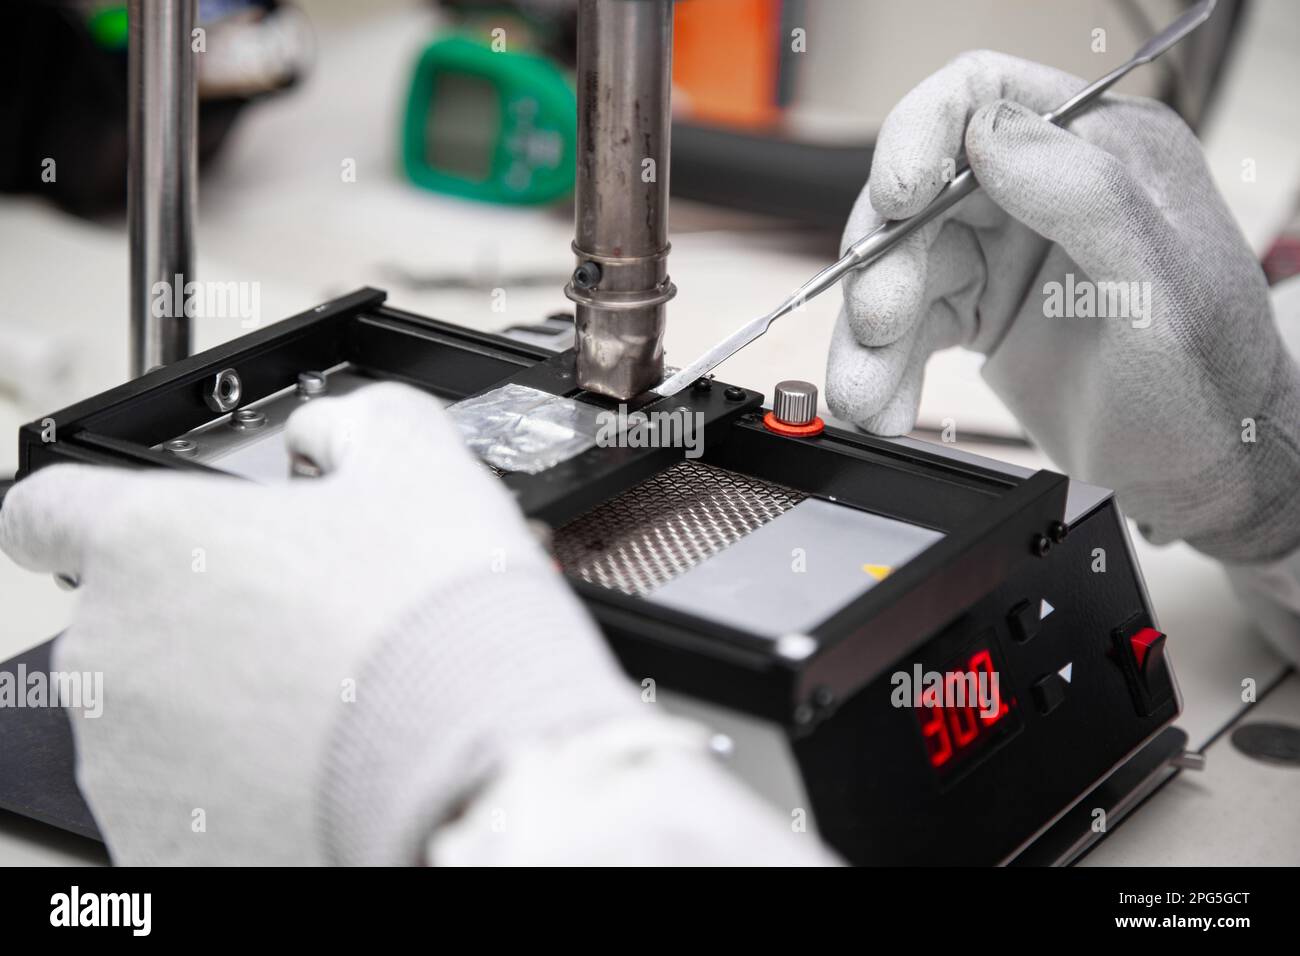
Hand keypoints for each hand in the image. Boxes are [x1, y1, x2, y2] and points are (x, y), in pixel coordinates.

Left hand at [0, 383, 639, 863]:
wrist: (478, 766)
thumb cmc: (436, 621)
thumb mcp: (420, 462)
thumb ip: (357, 422)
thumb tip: (333, 435)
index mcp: (151, 542)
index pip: (48, 510)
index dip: (84, 512)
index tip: (121, 533)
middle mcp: (112, 649)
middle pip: (131, 618)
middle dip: (206, 616)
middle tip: (306, 624)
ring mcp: (124, 758)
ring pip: (157, 713)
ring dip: (224, 701)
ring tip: (331, 701)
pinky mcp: (156, 840)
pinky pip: (185, 797)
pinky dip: (237, 782)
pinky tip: (318, 766)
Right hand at [826, 51, 1299, 562]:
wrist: (1197, 467)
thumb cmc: (1207, 377)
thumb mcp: (1162, 283)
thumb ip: (1088, 196)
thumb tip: (993, 131)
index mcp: (1099, 151)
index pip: (984, 96)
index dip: (921, 134)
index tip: (898, 197)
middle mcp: (1040, 191)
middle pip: (918, 196)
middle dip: (885, 265)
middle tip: (879, 324)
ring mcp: (1004, 252)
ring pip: (899, 269)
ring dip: (871, 336)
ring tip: (867, 395)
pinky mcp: (978, 310)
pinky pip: (907, 326)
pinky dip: (885, 367)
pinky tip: (885, 404)